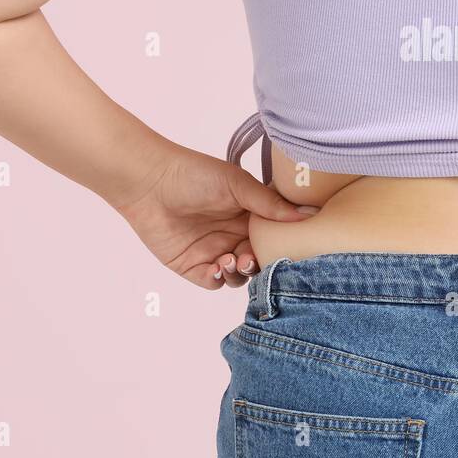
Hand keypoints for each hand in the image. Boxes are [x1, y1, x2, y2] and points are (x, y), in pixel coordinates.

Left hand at [112, 146, 315, 289]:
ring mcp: (215, 252)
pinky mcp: (193, 266)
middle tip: (251, 257)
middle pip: (260, 260)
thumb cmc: (194, 175)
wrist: (149, 182)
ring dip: (240, 272)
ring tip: (232, 259)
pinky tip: (216, 266)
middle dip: (260, 263)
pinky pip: (214, 282)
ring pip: (239, 276)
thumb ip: (271, 204)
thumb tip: (308, 215)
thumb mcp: (238, 185)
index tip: (286, 248)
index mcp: (251, 215)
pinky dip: (219, 279)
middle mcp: (235, 235)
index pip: (275, 237)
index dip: (282, 245)